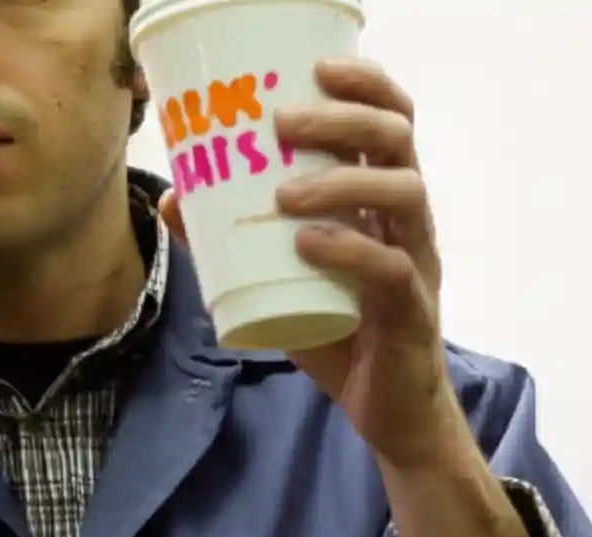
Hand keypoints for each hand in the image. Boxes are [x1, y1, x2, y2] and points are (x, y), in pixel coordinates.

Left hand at [161, 58, 471, 469]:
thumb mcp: (276, 281)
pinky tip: (307, 243)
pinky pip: (393, 268)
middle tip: (283, 122)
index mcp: (382, 201)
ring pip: (405, 194)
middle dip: (342, 119)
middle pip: (398, 141)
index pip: (391, 122)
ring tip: (283, 192)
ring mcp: (417, 263)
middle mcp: (408, 221)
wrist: (384, 412)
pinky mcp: (414, 311)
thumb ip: (229, 242)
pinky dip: (348, 249)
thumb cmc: (337, 333)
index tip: (315, 68)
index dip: (365, 86)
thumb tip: (174, 199)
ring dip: (341, 182)